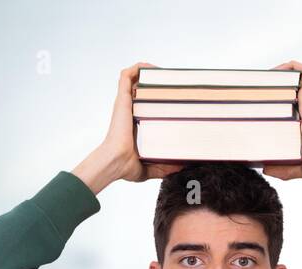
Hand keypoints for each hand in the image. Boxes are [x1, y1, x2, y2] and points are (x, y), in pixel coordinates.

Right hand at [72, 63, 183, 193]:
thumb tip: (183, 166)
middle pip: (140, 89)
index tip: (173, 95)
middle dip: (154, 82)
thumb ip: (166, 167)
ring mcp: (125, 104)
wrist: (117, 162)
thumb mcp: (151, 168)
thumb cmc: (127, 166)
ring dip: (146, 72)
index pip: (146, 105)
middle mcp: (130, 111)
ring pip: (133, 79)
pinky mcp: (122, 99)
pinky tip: (150, 67)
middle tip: (172, 82)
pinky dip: (137, 68)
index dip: (157, 97)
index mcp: (136, 124)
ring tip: (163, 71)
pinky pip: (126, 75)